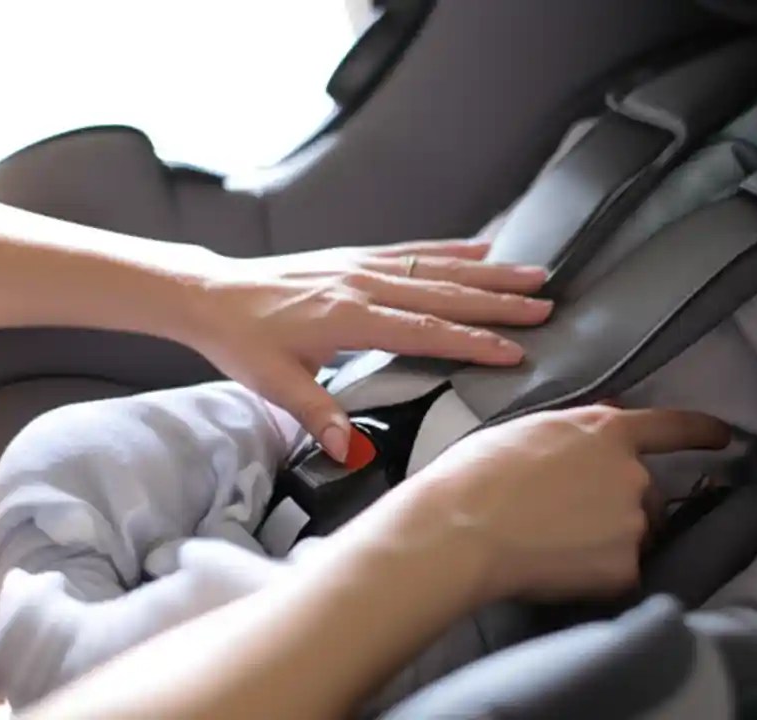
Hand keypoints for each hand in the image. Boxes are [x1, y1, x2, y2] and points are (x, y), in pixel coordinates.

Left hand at [179, 239, 550, 460]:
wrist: (211, 293)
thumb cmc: (242, 340)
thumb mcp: (275, 384)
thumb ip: (319, 415)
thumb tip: (351, 451)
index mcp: (347, 318)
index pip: (424, 331)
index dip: (471, 341)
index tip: (512, 351)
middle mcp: (362, 285)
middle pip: (444, 294)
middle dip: (498, 301)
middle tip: (545, 306)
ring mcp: (362, 266)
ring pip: (437, 267)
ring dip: (488, 271)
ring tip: (533, 272)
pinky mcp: (357, 257)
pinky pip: (413, 250)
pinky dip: (450, 249)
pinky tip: (482, 247)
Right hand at [384, 406, 730, 602]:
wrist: (460, 529)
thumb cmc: (476, 475)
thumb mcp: (528, 431)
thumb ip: (571, 435)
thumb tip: (587, 441)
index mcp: (605, 431)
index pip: (670, 426)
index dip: (700, 430)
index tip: (724, 436)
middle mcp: (632, 474)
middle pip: (648, 496)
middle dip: (622, 510)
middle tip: (568, 523)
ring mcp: (633, 522)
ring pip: (633, 538)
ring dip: (609, 544)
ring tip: (554, 549)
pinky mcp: (624, 567)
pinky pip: (620, 576)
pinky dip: (597, 579)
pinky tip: (556, 571)